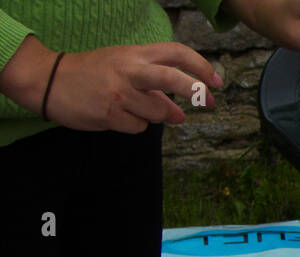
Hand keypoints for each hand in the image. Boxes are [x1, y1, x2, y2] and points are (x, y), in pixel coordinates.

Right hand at [0, 37, 219, 132]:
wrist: (48, 80)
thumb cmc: (92, 74)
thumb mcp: (123, 69)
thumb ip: (153, 88)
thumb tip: (180, 114)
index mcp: (134, 54)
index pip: (175, 52)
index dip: (200, 66)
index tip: (215, 81)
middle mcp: (129, 71)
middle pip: (172, 78)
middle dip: (195, 90)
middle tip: (209, 101)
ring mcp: (120, 93)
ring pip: (159, 113)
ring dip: (155, 116)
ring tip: (132, 107)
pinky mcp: (111, 114)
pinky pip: (139, 127)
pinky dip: (134, 125)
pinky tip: (116, 115)